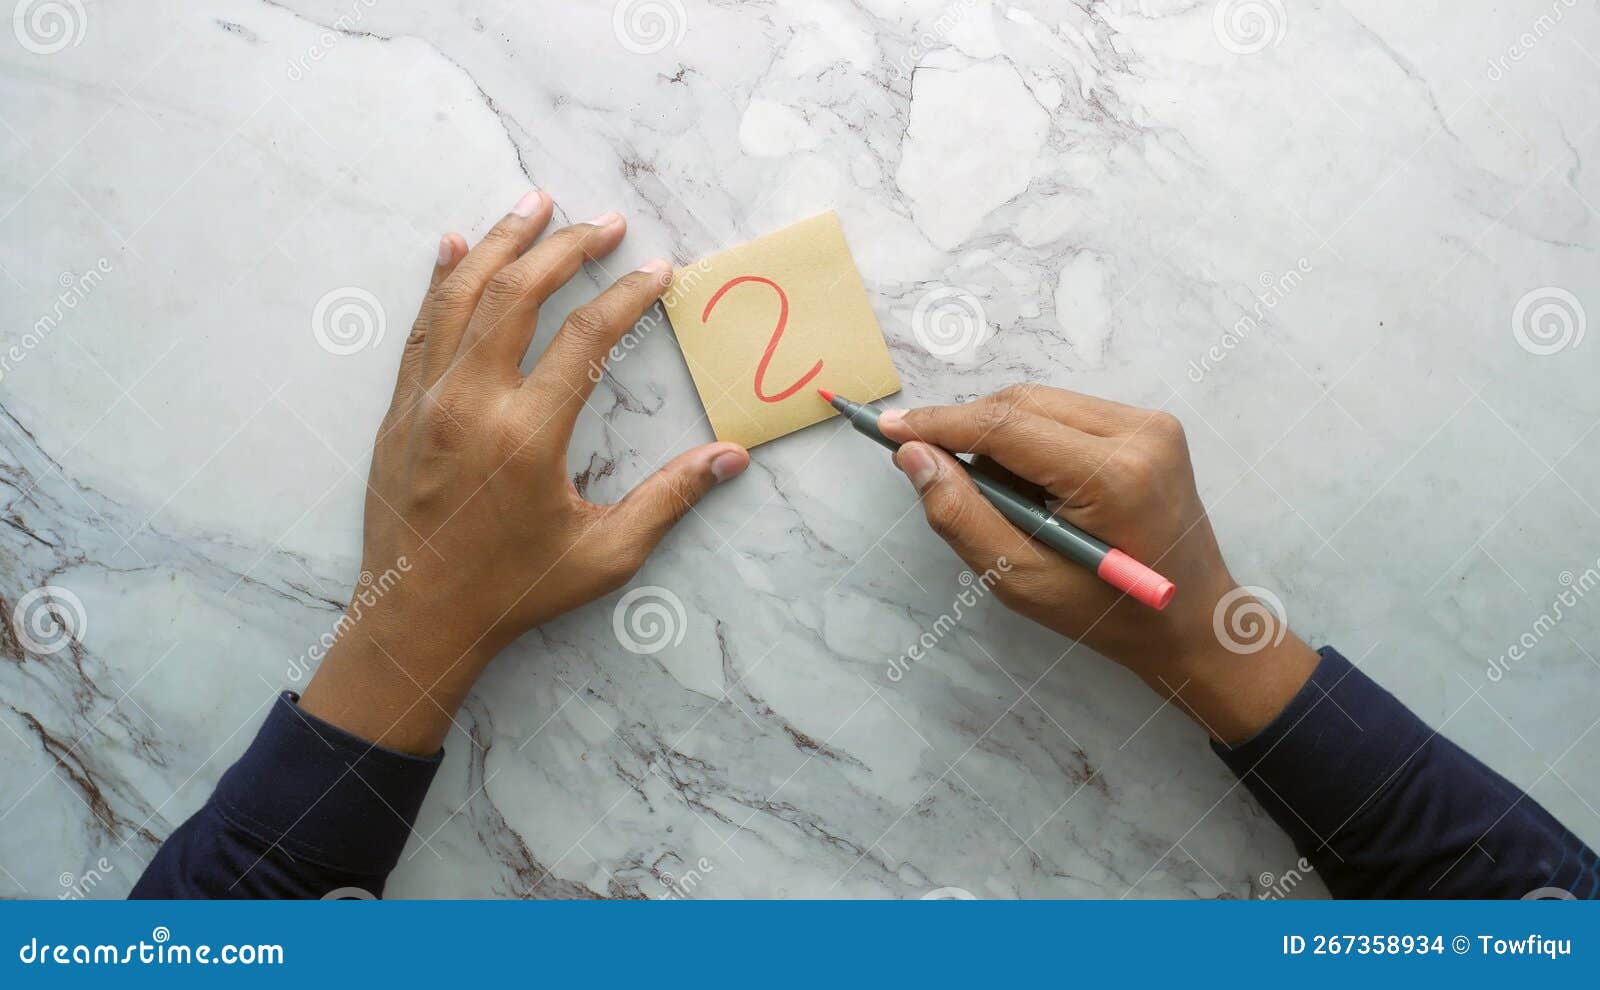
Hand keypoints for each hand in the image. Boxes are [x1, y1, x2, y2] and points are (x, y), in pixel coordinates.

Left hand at [300, 191, 748, 752]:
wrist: (415, 621)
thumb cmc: (512, 592)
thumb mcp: (604, 554)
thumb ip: (670, 499)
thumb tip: (732, 457)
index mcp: (526, 434)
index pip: (587, 337)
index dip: (628, 295)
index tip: (657, 270)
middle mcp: (470, 401)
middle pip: (519, 293)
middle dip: (567, 247)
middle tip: (605, 221)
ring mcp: (425, 399)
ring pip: (463, 295)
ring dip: (502, 242)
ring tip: (536, 202)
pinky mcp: (398, 408)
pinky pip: (421, 326)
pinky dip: (442, 280)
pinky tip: (456, 247)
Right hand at [879, 385, 1316, 742]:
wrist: (1193, 623)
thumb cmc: (1108, 616)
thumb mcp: (1022, 581)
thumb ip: (962, 516)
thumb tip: (912, 455)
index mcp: (1114, 475)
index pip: (1006, 426)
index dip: (940, 424)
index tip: (888, 428)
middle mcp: (1140, 433)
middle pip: (1022, 403)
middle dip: (968, 431)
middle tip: (933, 471)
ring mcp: (1151, 424)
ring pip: (1042, 403)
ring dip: (1001, 437)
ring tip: (1001, 499)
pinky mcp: (1151, 426)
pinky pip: (1067, 414)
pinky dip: (1033, 441)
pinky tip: (1034, 489)